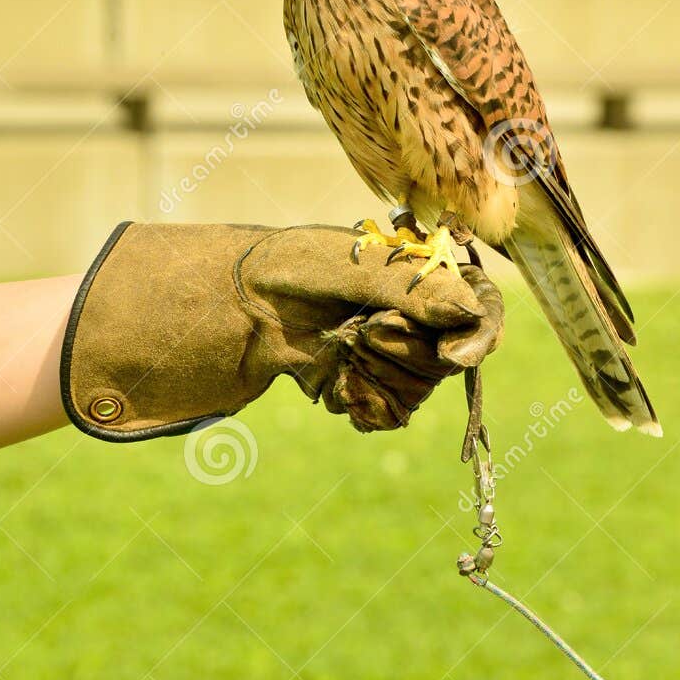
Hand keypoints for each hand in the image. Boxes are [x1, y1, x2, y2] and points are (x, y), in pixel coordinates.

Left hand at [62, 222, 503, 439]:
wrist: (200, 313)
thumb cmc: (265, 270)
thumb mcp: (334, 266)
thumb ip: (406, 284)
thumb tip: (468, 310)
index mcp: (409, 267)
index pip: (478, 303)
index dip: (478, 333)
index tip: (451, 357)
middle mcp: (404, 309)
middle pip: (448, 355)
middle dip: (402, 354)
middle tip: (351, 337)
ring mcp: (381, 350)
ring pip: (419, 390)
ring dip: (376, 382)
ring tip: (330, 359)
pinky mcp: (354, 386)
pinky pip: (388, 414)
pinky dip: (363, 408)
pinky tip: (329, 391)